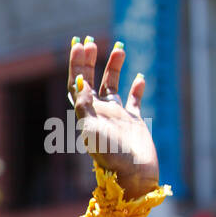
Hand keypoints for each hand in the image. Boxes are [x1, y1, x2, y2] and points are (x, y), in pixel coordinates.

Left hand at [68, 38, 158, 199]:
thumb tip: (77, 81)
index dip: (76, 64)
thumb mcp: (92, 129)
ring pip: (111, 86)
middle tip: (90, 40)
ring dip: (113, 68)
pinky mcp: (134, 122)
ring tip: (119, 47)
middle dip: (89, 61)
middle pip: (90, 81)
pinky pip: (134, 102)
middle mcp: (99, 113)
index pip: (76, 84)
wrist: (133, 176)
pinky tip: (140, 77)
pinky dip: (136, 89)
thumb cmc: (111, 155)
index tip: (78, 44)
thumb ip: (83, 105)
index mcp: (86, 113)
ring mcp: (117, 117)